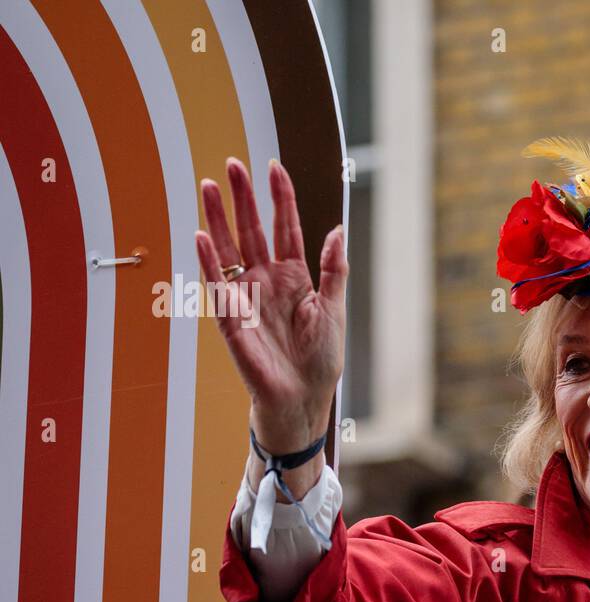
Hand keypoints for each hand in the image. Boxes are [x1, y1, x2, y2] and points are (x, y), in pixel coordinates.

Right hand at [195, 158, 346, 459]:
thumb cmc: (320, 358)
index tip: (273, 168)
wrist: (304, 397)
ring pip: (228, 250)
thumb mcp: (333, 308)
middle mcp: (266, 280)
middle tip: (232, 165)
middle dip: (242, 198)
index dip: (279, 198)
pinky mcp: (231, 318)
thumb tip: (337, 230)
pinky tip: (201, 236)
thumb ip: (334, 269)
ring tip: (209, 186)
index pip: (285, 228)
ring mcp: (247, 296)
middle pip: (252, 230)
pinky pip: (217, 285)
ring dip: (217, 219)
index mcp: (294, 276)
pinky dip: (209, 262)